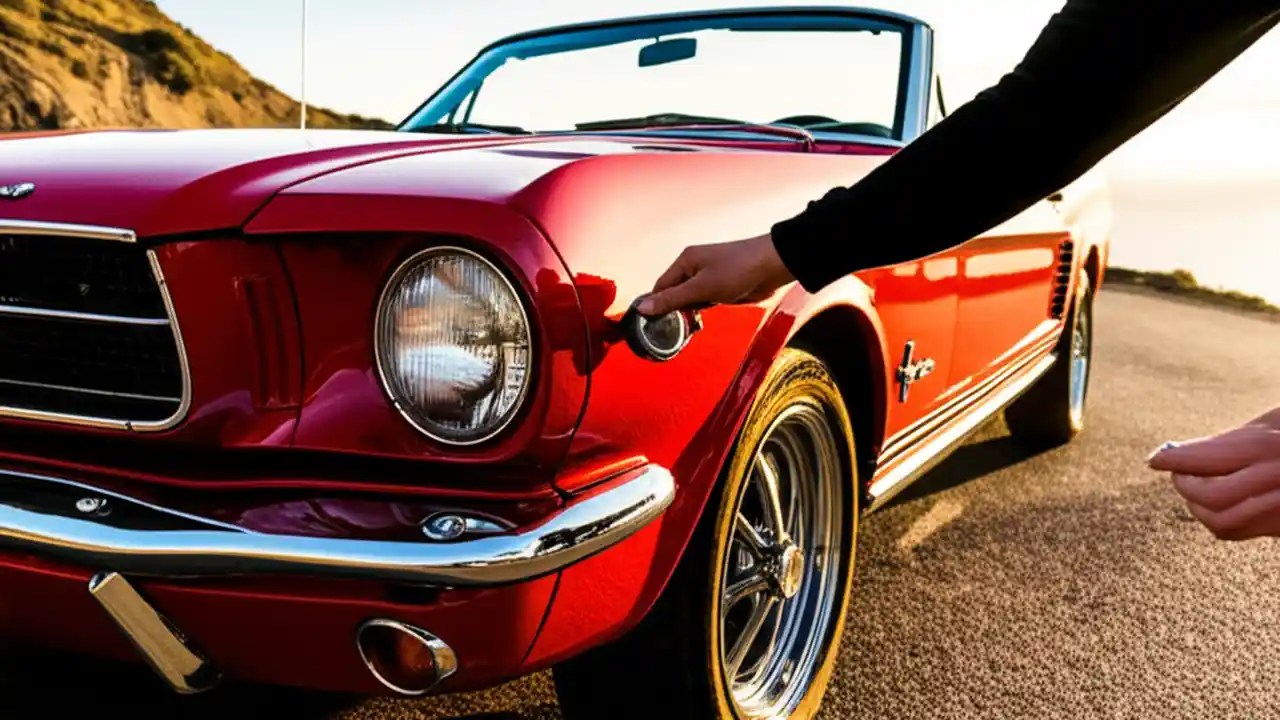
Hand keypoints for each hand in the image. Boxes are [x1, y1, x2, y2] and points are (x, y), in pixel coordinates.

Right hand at [635, 234, 795, 315]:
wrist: (774, 265)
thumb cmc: (738, 270)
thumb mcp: (701, 288)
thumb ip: (672, 300)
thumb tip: (642, 307)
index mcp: (685, 261)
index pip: (661, 286)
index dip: (654, 305)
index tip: (648, 325)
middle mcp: (694, 268)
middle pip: (674, 294)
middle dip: (671, 312)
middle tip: (666, 333)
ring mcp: (708, 278)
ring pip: (689, 300)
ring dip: (687, 314)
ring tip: (682, 330)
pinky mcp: (721, 288)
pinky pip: (704, 302)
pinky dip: (700, 312)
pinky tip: (698, 323)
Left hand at [1148, 406, 1279, 540]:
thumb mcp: (1275, 422)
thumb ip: (1230, 440)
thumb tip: (1178, 453)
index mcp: (1271, 446)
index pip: (1211, 459)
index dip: (1176, 460)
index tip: (1155, 459)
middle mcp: (1279, 478)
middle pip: (1213, 496)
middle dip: (1187, 485)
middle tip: (1177, 474)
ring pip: (1222, 523)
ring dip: (1198, 507)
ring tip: (1193, 489)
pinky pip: (1240, 531)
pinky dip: (1218, 519)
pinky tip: (1214, 505)